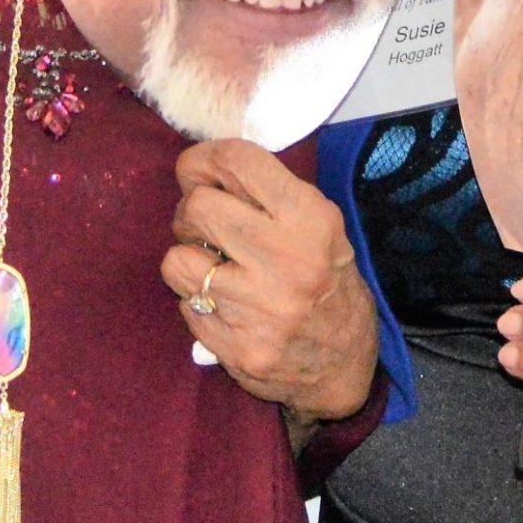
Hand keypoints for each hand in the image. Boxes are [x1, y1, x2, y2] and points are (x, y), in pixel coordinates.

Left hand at [161, 141, 378, 426]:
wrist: (345, 362)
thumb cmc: (326, 279)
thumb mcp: (318, 224)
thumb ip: (266, 193)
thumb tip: (201, 168)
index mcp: (311, 218)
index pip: (236, 161)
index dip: (202, 159)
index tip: (195, 170)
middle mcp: (287, 260)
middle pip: (197, 207)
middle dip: (191, 213)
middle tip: (204, 227)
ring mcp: (260, 308)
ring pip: (177, 260)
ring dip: (187, 261)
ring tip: (211, 268)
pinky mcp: (237, 347)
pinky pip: (184, 306)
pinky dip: (196, 303)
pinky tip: (224, 306)